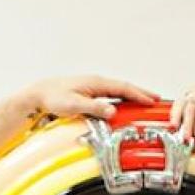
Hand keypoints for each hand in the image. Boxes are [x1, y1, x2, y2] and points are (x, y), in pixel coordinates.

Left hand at [23, 74, 158, 121]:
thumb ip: (94, 108)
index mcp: (96, 83)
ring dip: (133, 96)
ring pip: (119, 91)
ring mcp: (93, 87)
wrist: (38, 94)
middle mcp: (96, 82)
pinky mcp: (89, 92)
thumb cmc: (52, 97)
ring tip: (145, 102)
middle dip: (141, 93)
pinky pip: (111, 95)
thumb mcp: (73, 105)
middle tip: (156, 100)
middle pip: (125, 87)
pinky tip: (125, 105)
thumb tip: (113, 112)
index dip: (139, 94)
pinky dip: (122, 99)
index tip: (152, 100)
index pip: (124, 88)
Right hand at [170, 78, 194, 143]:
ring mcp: (190, 91)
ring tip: (175, 131)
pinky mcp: (185, 95)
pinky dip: (174, 114)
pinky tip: (173, 124)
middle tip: (186, 139)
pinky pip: (177, 104)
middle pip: (189, 108)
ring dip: (176, 119)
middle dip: (187, 125)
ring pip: (180, 104)